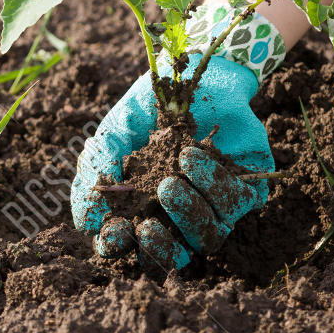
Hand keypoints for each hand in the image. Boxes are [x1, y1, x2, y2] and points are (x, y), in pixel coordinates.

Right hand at [70, 3, 283, 272]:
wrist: (196, 74)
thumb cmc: (149, 109)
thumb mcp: (112, 135)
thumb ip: (95, 173)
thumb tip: (88, 223)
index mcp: (142, 210)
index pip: (129, 247)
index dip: (119, 247)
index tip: (114, 231)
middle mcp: (178, 217)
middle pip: (172, 258)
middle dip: (159, 248)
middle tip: (146, 226)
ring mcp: (213, 208)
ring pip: (207, 238)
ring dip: (186, 212)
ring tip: (170, 179)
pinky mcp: (245, 192)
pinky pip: (233, 206)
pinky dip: (211, 184)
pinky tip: (192, 155)